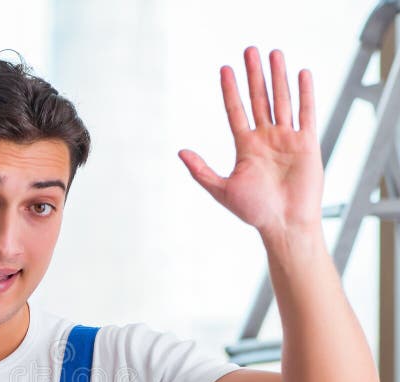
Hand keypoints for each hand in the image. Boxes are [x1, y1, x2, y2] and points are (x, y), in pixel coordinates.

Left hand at [179, 47, 322, 242]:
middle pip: (259, 99)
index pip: (236, 110)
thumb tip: (180, 152)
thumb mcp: (221, 189)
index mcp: (246, 147)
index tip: (225, 69)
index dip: (230, 90)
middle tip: (249, 50)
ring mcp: (287, 139)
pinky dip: (305, 94)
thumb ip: (201, 170)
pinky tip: (301, 74)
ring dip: (278, 77)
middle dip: (254, 75)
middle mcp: (266, 138)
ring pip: (281, 100)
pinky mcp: (307, 143)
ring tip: (274, 53)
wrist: (283, 224)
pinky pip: (306, 113)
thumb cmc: (253, 211)